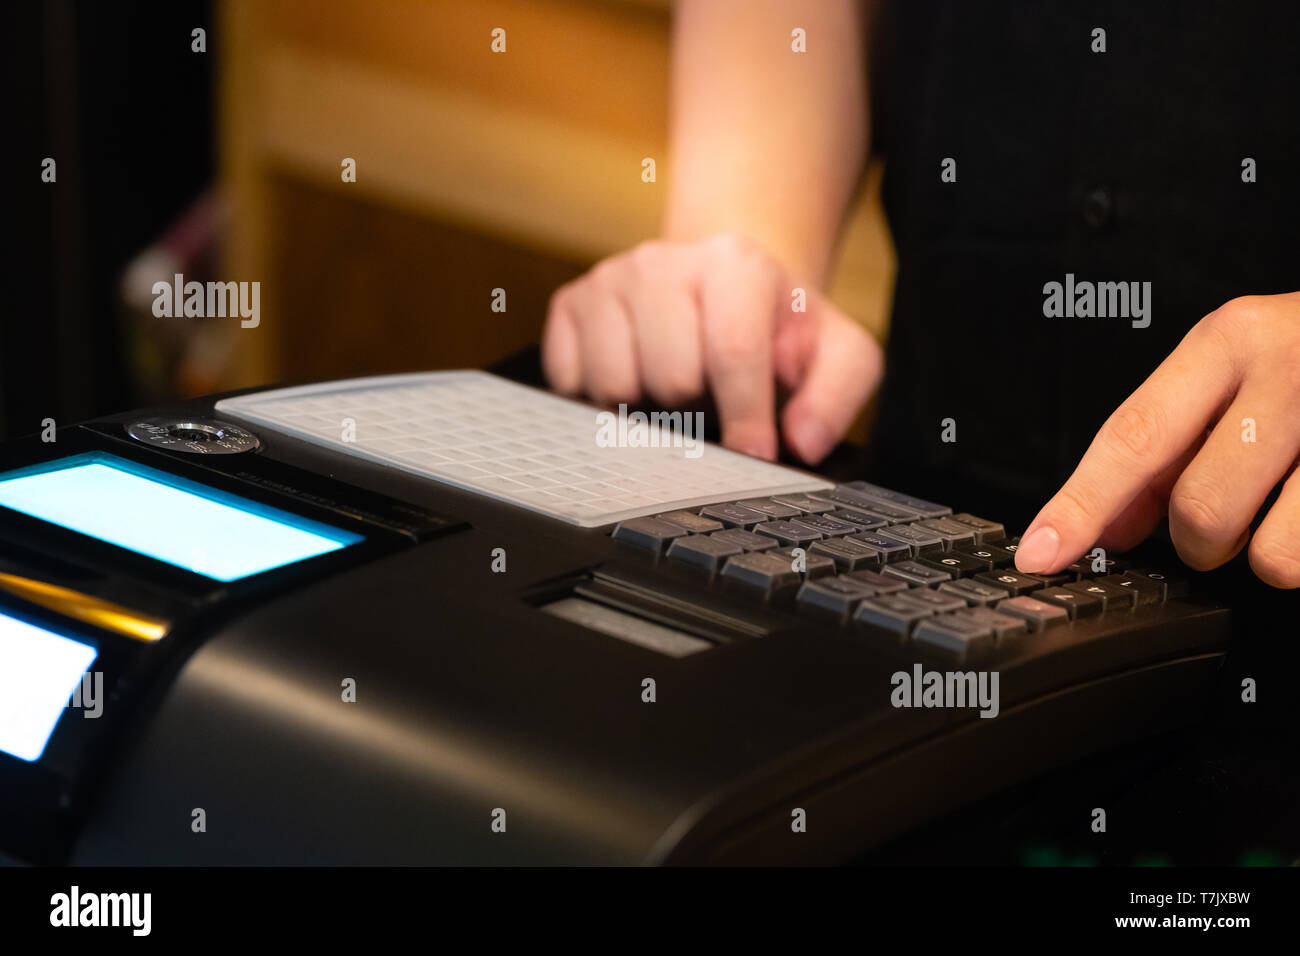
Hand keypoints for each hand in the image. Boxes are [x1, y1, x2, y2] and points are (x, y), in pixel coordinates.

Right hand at [542, 234, 882, 463]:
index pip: (731, 351)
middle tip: (714, 398)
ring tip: (676, 389)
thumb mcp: (837, 353)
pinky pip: (571, 384)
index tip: (756, 456)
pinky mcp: (568, 304)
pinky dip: (603, 400)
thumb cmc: (779, 328)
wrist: (725, 284)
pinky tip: (638, 379)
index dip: (745, 416)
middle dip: (698, 408)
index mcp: (734, 264)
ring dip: (648, 408)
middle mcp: (661, 261)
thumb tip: (802, 443)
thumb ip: (835, 397)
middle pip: (670, 379)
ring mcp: (607, 279)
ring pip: (614, 387)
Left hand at [1015, 292, 1299, 587]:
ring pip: (1272, 557)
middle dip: (1199, 539)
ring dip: (1271, 555)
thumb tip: (1104, 522)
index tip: (1040, 551)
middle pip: (1198, 513)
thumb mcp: (1241, 365)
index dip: (1079, 506)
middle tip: (1231, 509)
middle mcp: (1294, 370)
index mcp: (1234, 340)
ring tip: (1294, 506)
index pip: (1132, 437)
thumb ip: (1169, 438)